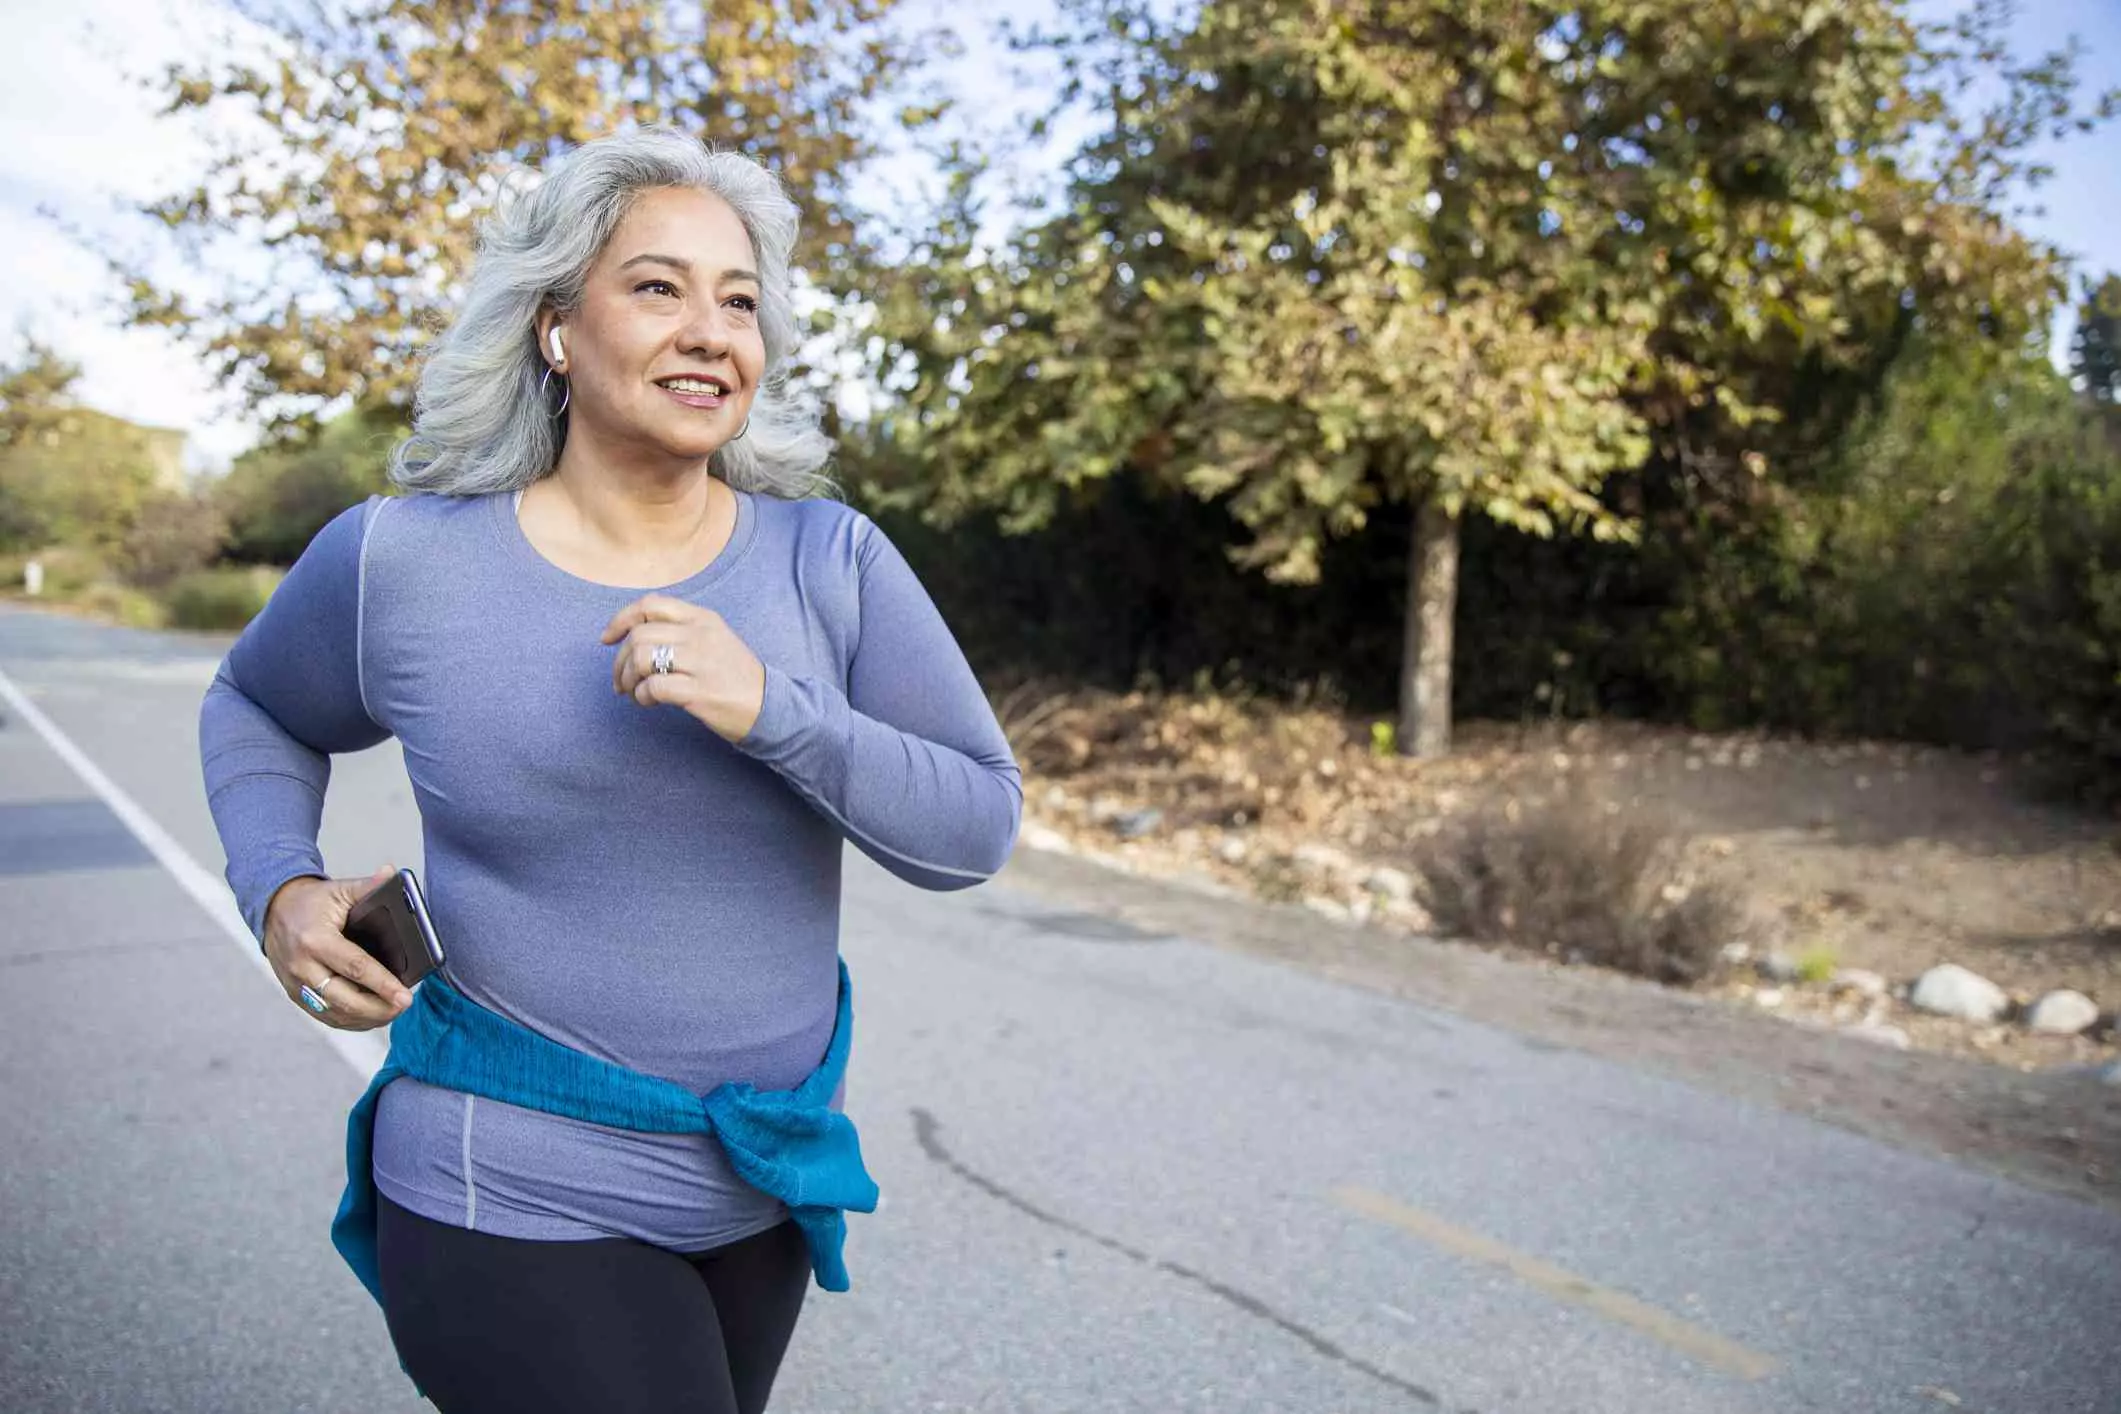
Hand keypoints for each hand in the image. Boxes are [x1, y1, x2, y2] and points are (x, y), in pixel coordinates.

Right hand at [262, 867, 415, 1030]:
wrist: (274, 910)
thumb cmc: (312, 902)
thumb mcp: (339, 889)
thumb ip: (368, 885)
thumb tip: (393, 873)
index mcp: (315, 940)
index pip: (355, 967)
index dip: (383, 984)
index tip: (406, 995)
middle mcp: (302, 966)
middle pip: (345, 999)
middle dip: (378, 1007)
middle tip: (405, 1005)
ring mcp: (295, 985)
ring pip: (335, 1013)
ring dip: (367, 1018)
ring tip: (393, 1011)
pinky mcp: (295, 995)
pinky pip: (325, 1016)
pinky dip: (350, 1021)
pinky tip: (372, 1017)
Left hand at [601, 593, 766, 742]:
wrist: (772, 707)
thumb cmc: (736, 676)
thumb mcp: (714, 639)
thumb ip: (680, 631)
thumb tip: (634, 637)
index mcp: (702, 618)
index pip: (650, 605)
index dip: (620, 620)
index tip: (607, 639)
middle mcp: (700, 635)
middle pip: (638, 635)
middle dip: (619, 661)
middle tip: (620, 681)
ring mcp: (701, 663)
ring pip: (641, 658)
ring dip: (627, 679)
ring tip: (632, 693)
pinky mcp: (699, 692)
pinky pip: (653, 687)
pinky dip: (642, 696)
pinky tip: (648, 702)